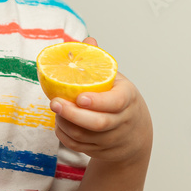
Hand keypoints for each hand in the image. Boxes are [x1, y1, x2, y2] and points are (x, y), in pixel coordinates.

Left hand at [49, 37, 152, 164]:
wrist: (135, 133)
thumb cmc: (120, 99)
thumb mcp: (115, 79)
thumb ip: (98, 62)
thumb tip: (87, 40)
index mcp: (127, 98)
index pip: (116, 102)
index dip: (97, 101)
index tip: (79, 97)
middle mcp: (122, 121)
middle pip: (98, 123)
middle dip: (73, 114)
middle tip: (54, 103)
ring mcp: (113, 139)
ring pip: (85, 137)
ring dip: (65, 124)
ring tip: (55, 109)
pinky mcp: (102, 151)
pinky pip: (79, 146)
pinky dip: (65, 136)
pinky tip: (59, 123)